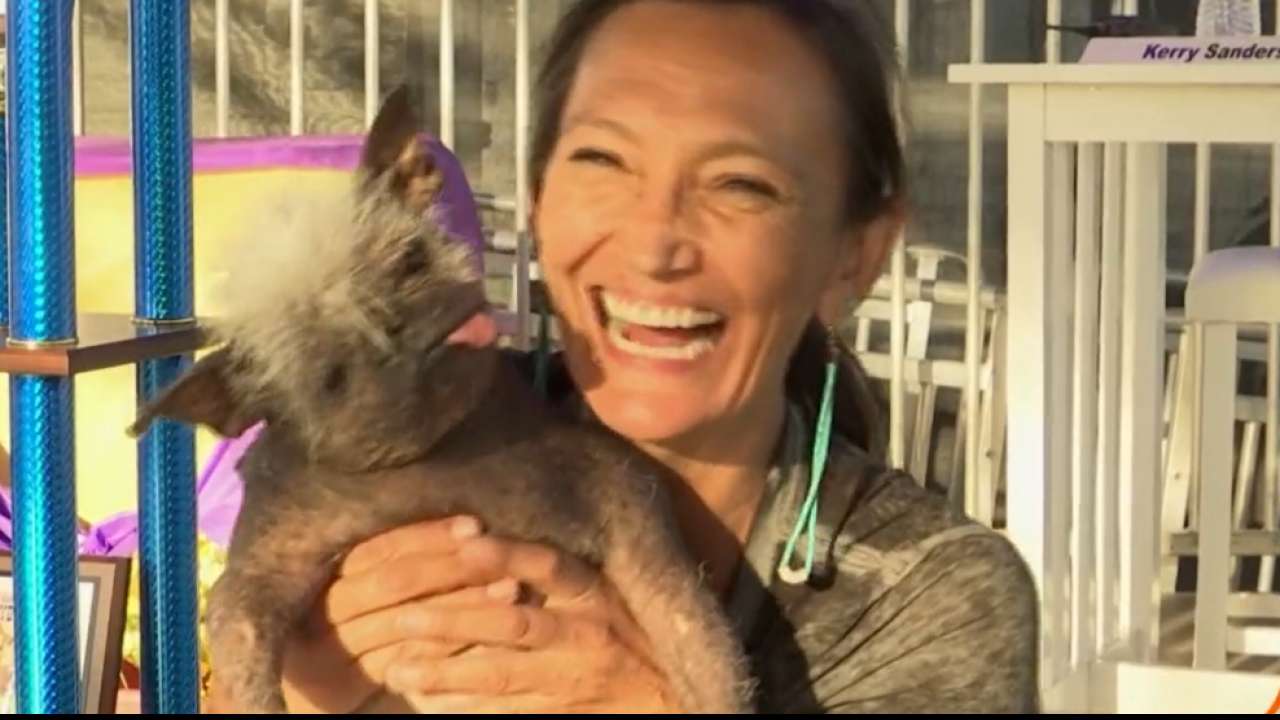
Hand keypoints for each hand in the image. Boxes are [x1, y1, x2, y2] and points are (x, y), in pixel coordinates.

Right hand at [278, 515, 510, 712]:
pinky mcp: (344, 687)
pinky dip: (451, 650)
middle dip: (449, 567)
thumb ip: (393, 563)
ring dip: (462, 606)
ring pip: (406, 625)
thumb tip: (463, 527)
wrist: (298, 688)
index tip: (473, 525)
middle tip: (499, 554)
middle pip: (393, 583)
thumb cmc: (342, 627)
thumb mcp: (357, 590)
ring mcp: (333, 652)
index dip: (427, 535)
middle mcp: (324, 611)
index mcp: (326, 577)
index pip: (381, 549)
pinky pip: (408, 665)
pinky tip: (492, 637)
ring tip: (511, 589)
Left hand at [379, 535, 680, 712]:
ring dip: (443, 673)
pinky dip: (460, 707)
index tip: (463, 542)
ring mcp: (572, 679)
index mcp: (594, 592)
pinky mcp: (560, 715)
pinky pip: (502, 713)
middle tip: (402, 619)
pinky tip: (425, 700)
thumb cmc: (628, 635)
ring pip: (498, 675)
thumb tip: (475, 541)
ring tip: (397, 669)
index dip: (506, 553)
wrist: (670, 699)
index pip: (548, 564)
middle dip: (452, 621)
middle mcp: (585, 633)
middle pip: (512, 623)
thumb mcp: (604, 593)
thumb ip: (555, 574)